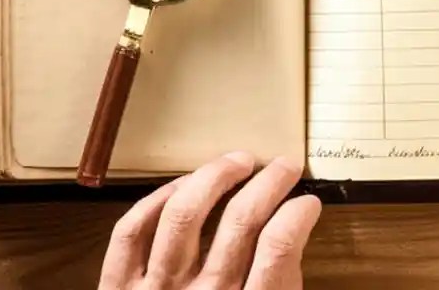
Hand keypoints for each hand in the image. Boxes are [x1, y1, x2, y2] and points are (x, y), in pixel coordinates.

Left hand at [99, 152, 321, 288]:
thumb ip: (281, 287)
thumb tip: (291, 231)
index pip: (277, 250)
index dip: (297, 216)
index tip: (308, 202)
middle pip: (240, 223)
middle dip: (270, 184)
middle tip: (286, 166)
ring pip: (183, 216)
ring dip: (215, 177)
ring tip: (239, 161)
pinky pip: (130, 232)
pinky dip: (155, 200)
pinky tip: (182, 185)